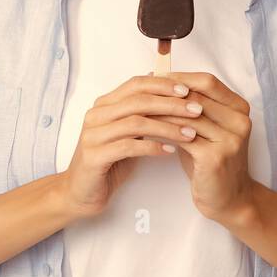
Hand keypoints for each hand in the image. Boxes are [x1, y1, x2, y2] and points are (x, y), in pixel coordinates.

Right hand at [60, 75, 204, 219]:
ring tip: (190, 134)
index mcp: (104, 105)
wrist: (81, 192)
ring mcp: (93, 135)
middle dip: (171, 104)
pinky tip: (169, 151)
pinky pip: (127, 147)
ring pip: (135, 123)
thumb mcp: (127, 133)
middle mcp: (96, 115)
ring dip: (167, 127)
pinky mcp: (94, 156)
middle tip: (196, 110)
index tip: (188, 91)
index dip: (163, 85)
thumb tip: (162, 85)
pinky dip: (152, 147)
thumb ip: (141, 112)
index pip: (135, 84)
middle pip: (138, 101)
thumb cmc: (109, 161)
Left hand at [150, 71, 254, 225]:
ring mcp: (230, 139)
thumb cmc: (210, 162)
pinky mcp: (216, 157)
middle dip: (165, 94)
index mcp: (239, 108)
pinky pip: (182, 138)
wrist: (228, 199)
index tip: (156, 78)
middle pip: (195, 97)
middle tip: (141, 93)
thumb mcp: (204, 129)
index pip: (207, 82)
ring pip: (186, 117)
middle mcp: (239, 121)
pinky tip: (147, 132)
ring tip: (138, 111)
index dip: (180, 77)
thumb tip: (161, 80)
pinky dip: (162, 132)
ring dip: (160, 113)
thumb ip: (190, 108)